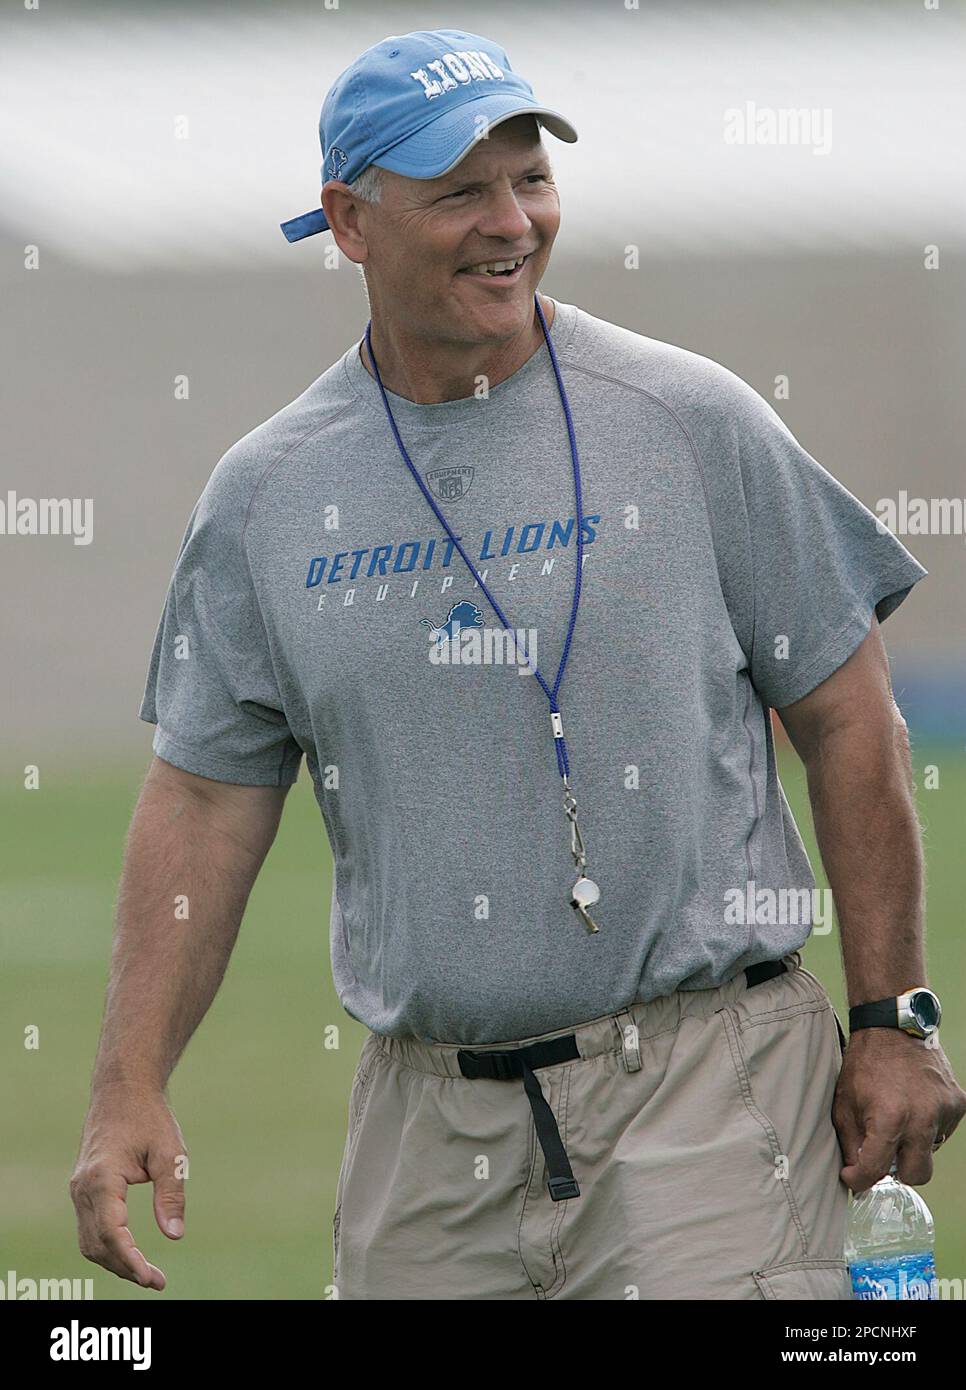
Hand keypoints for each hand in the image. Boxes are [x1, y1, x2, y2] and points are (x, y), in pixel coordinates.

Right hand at [69, 1081, 186, 1289]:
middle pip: (97, 1244)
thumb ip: (171, 1194)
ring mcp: (79, 1189)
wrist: (122, 1089)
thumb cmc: (148, 1116)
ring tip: (147, 1273)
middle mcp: (83, 1188)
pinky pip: (90, 1228)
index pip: (111, 1233)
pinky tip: (131, 1254)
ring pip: (89, 1241)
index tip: (152, 1278)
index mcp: (102, 1178)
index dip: (130, 1260)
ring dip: (115, 1261)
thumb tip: (175, 1236)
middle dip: (125, 1268)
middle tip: (157, 1281)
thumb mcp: (169, 1153)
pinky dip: (107, 1247)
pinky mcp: (83, 1189)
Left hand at [833, 1028, 965, 1191]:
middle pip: (916, 1175)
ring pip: (930, 1152)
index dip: (860, 1181)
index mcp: (889, 1118)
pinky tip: (913, 1105)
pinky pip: (943, 1131)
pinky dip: (927, 1127)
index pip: (877, 1171)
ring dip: (913, 1145)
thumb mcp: (844, 1103)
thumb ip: (851, 1144)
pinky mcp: (958, 1104)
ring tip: (897, 1116)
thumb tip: (857, 1176)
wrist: (893, 1026)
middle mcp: (922, 1118)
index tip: (853, 1178)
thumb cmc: (864, 1064)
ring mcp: (944, 1111)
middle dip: (897, 1172)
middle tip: (882, 1155)